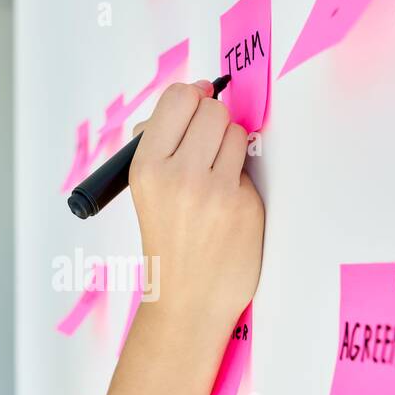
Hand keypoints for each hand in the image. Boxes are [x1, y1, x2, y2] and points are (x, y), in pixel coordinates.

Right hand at [128, 80, 264, 334]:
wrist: (186, 300)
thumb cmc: (166, 240)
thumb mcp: (145, 189)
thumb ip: (160, 141)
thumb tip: (191, 95)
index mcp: (146, 168)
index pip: (178, 97)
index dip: (192, 98)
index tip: (197, 107)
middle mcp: (179, 176)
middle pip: (212, 110)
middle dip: (213, 122)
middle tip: (205, 147)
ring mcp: (215, 192)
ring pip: (236, 132)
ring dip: (230, 147)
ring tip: (215, 177)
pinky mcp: (244, 205)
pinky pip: (249, 167)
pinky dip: (241, 178)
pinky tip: (227, 204)